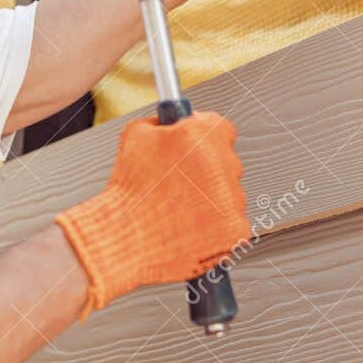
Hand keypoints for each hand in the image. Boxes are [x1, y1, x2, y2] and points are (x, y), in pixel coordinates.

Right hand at [54, 112, 249, 318]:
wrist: (126, 240)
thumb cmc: (130, 192)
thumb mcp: (135, 136)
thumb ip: (161, 122)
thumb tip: (170, 122)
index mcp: (203, 136)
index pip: (220, 128)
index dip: (204, 138)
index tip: (195, 147)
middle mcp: (225, 165)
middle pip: (225, 163)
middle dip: (205, 172)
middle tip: (179, 184)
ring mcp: (234, 200)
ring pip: (228, 195)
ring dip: (210, 200)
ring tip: (178, 210)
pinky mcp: (236, 230)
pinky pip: (230, 223)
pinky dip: (214, 227)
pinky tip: (189, 228)